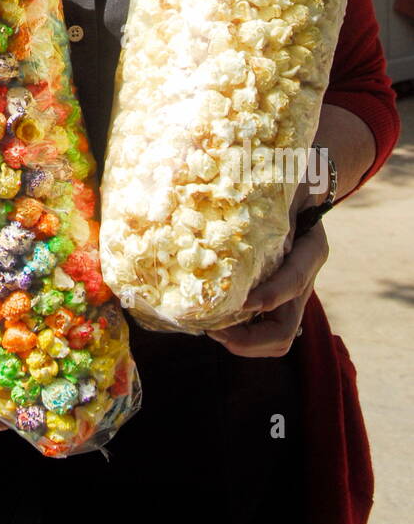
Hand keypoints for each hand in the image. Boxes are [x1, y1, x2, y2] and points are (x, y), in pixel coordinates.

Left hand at [208, 174, 329, 357]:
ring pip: (278, 337)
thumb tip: (247, 215)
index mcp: (311, 250)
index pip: (294, 281)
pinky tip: (215, 321)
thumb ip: (273, 202)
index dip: (269, 295)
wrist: (306, 189)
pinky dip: (243, 334)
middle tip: (215, 331)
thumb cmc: (291, 181)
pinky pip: (265, 327)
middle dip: (251, 338)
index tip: (241, 302)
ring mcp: (292, 293)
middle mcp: (303, 278)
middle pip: (286, 329)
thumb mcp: (287, 184)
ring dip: (245, 342)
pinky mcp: (278, 297)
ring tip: (213, 330)